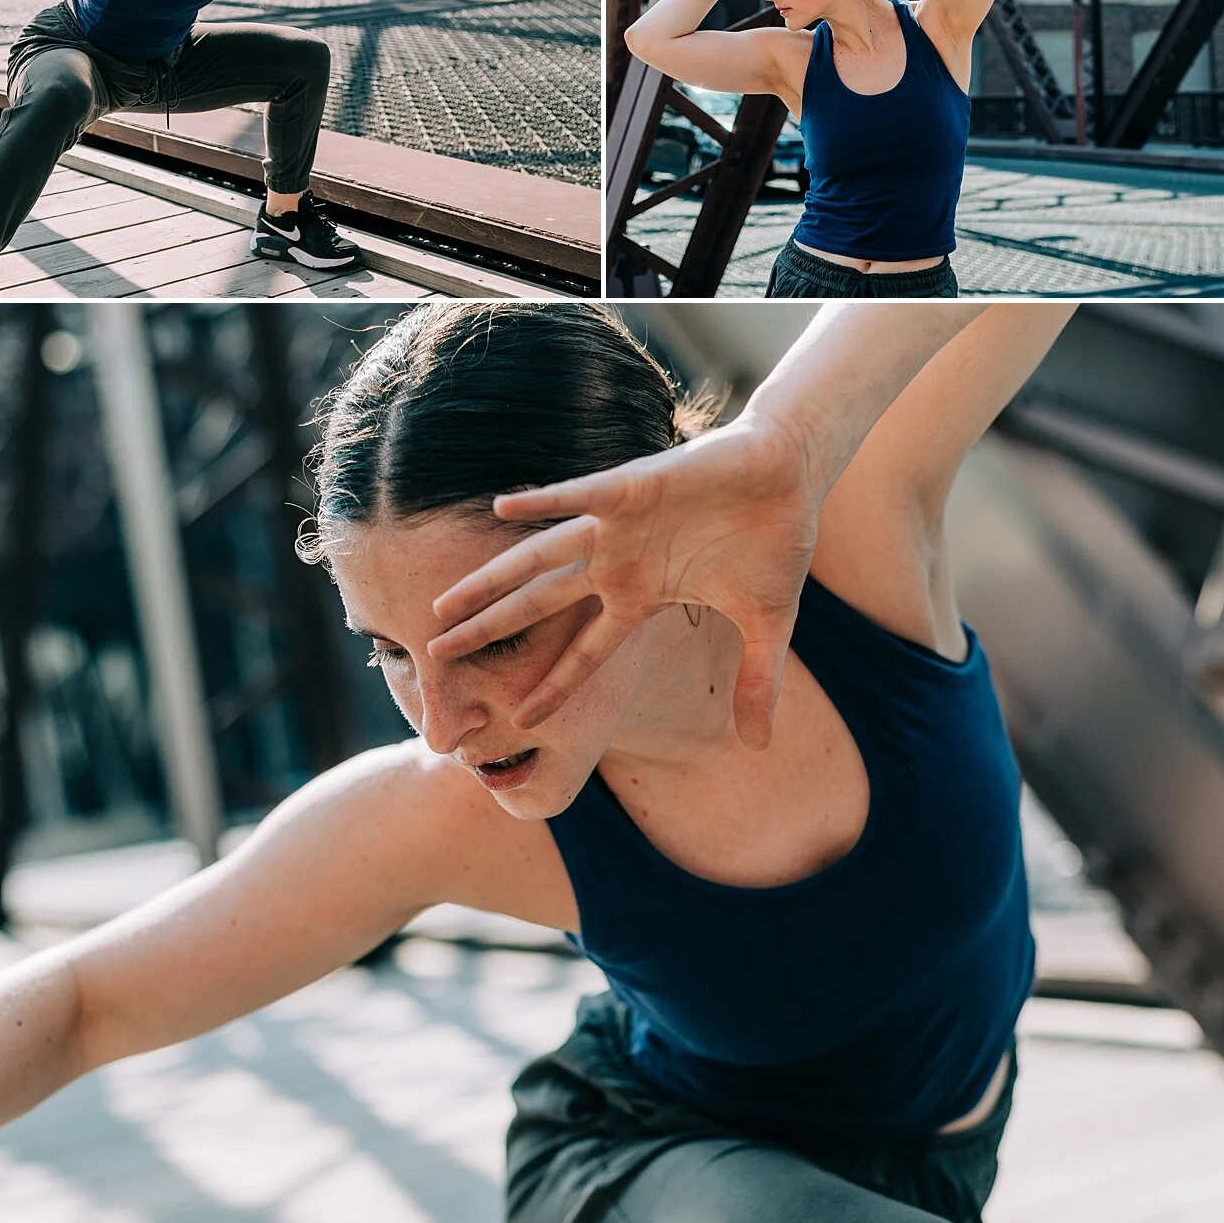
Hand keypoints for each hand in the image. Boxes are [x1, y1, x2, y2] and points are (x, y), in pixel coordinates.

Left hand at [429, 415, 821, 748]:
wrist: (788, 475)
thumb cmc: (773, 541)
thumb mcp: (765, 623)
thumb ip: (758, 682)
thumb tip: (759, 747)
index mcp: (641, 595)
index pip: (586, 653)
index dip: (553, 686)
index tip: (517, 719)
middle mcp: (618, 563)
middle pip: (538, 604)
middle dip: (488, 629)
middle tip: (434, 656)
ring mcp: (620, 525)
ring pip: (541, 555)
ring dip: (492, 578)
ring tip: (443, 601)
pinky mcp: (634, 485)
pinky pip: (581, 495)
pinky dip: (545, 502)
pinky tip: (502, 508)